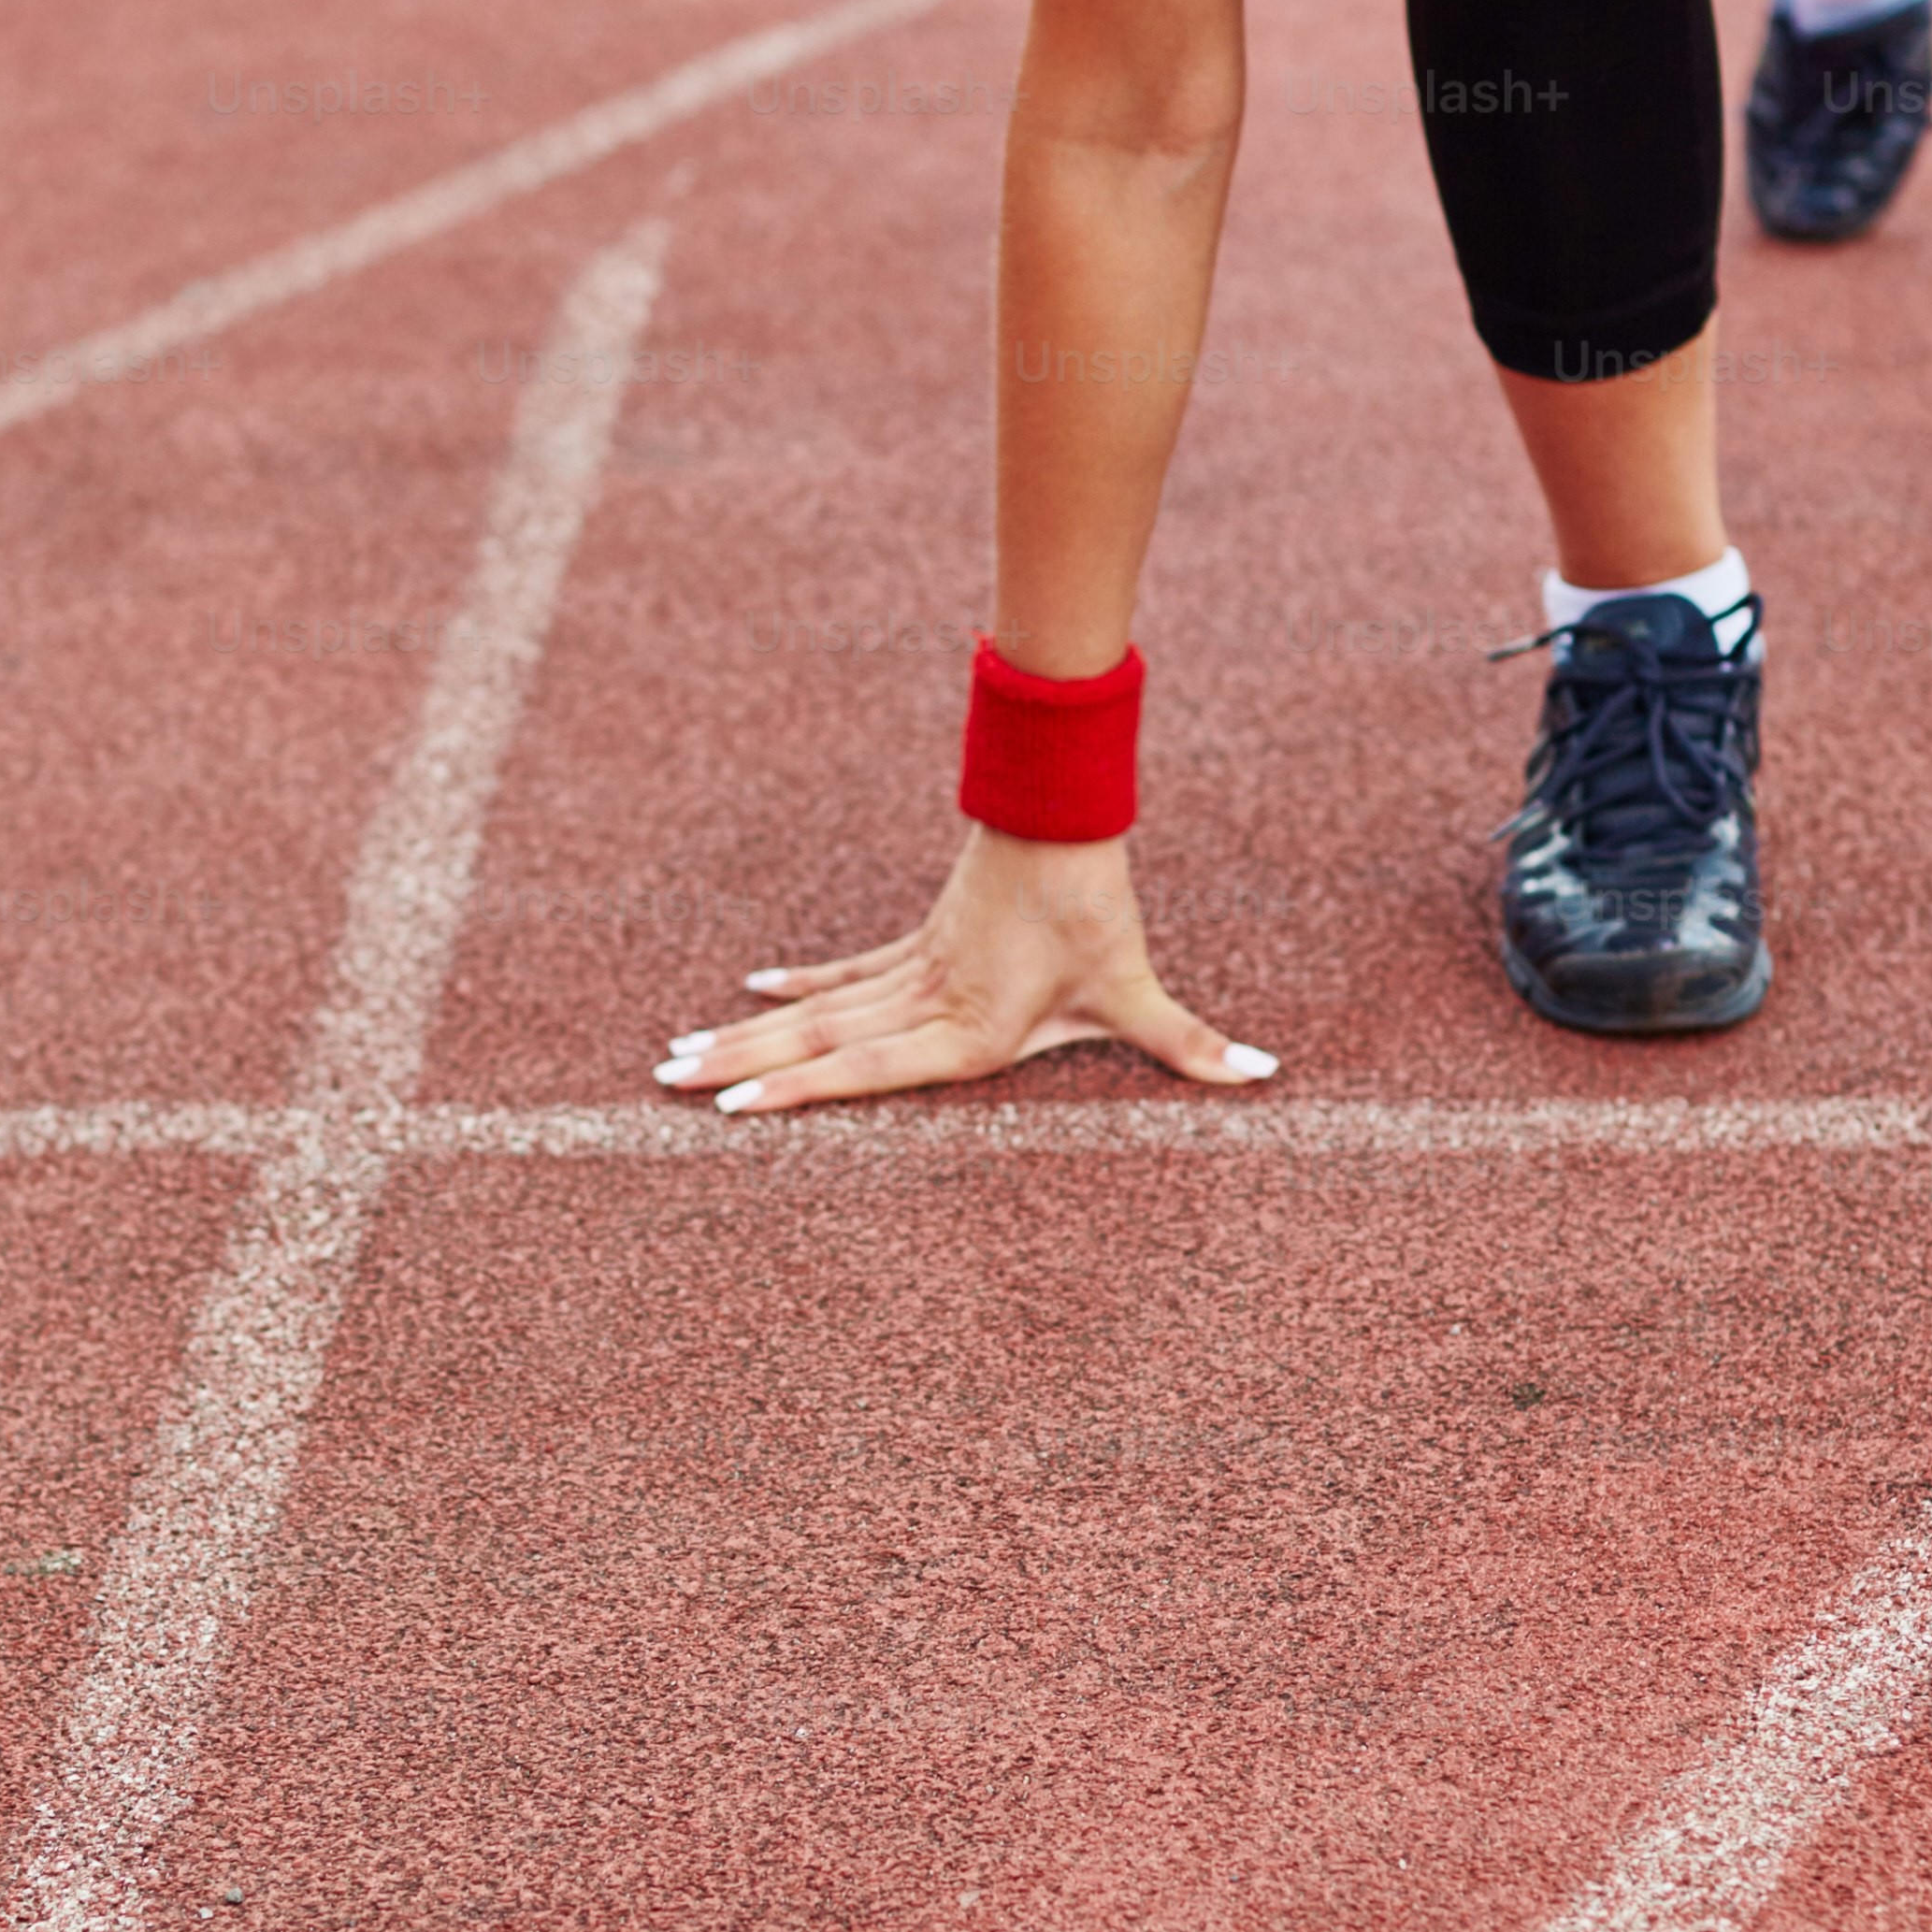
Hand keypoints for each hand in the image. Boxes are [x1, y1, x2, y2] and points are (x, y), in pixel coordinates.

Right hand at [658, 828, 1275, 1112]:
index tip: (735, 1113)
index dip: (801, 1094)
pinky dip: (800, 988)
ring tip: (678, 1056)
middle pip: (817, 1042)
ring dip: (748, 1036)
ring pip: (815, 1012)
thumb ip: (1192, 1044)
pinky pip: (845, 973)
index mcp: (967, 1028)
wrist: (1063, 818)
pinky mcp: (916, 944)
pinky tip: (753, 996)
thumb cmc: (1096, 910)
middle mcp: (925, 1003)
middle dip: (741, 1070)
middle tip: (667, 1085)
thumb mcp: (1139, 988)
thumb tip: (1264, 1074)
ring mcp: (912, 971)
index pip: (869, 1067)